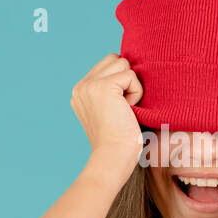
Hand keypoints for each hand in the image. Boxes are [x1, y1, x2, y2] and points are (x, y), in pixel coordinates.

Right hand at [71, 53, 143, 180]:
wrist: (113, 157)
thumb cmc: (119, 141)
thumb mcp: (109, 111)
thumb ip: (110, 90)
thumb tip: (128, 69)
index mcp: (80, 91)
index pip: (107, 65)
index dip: (121, 80)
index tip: (120, 107)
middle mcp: (81, 86)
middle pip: (115, 59)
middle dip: (126, 79)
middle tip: (123, 107)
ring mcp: (90, 85)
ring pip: (124, 64)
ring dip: (132, 86)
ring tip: (125, 109)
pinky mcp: (103, 87)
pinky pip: (131, 75)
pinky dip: (136, 93)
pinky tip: (128, 110)